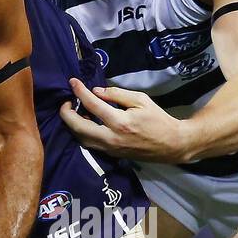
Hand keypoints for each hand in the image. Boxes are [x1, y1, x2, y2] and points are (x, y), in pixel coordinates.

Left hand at [59, 78, 184, 161]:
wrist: (171, 145)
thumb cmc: (158, 120)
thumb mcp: (141, 100)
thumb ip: (117, 95)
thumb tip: (96, 92)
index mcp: (120, 122)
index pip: (92, 105)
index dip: (79, 91)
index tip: (72, 82)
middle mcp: (111, 138)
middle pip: (78, 127)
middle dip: (66, 113)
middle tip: (66, 101)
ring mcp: (110, 149)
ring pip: (81, 138)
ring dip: (72, 125)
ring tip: (74, 111)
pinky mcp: (111, 155)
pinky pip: (89, 144)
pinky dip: (82, 133)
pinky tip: (85, 123)